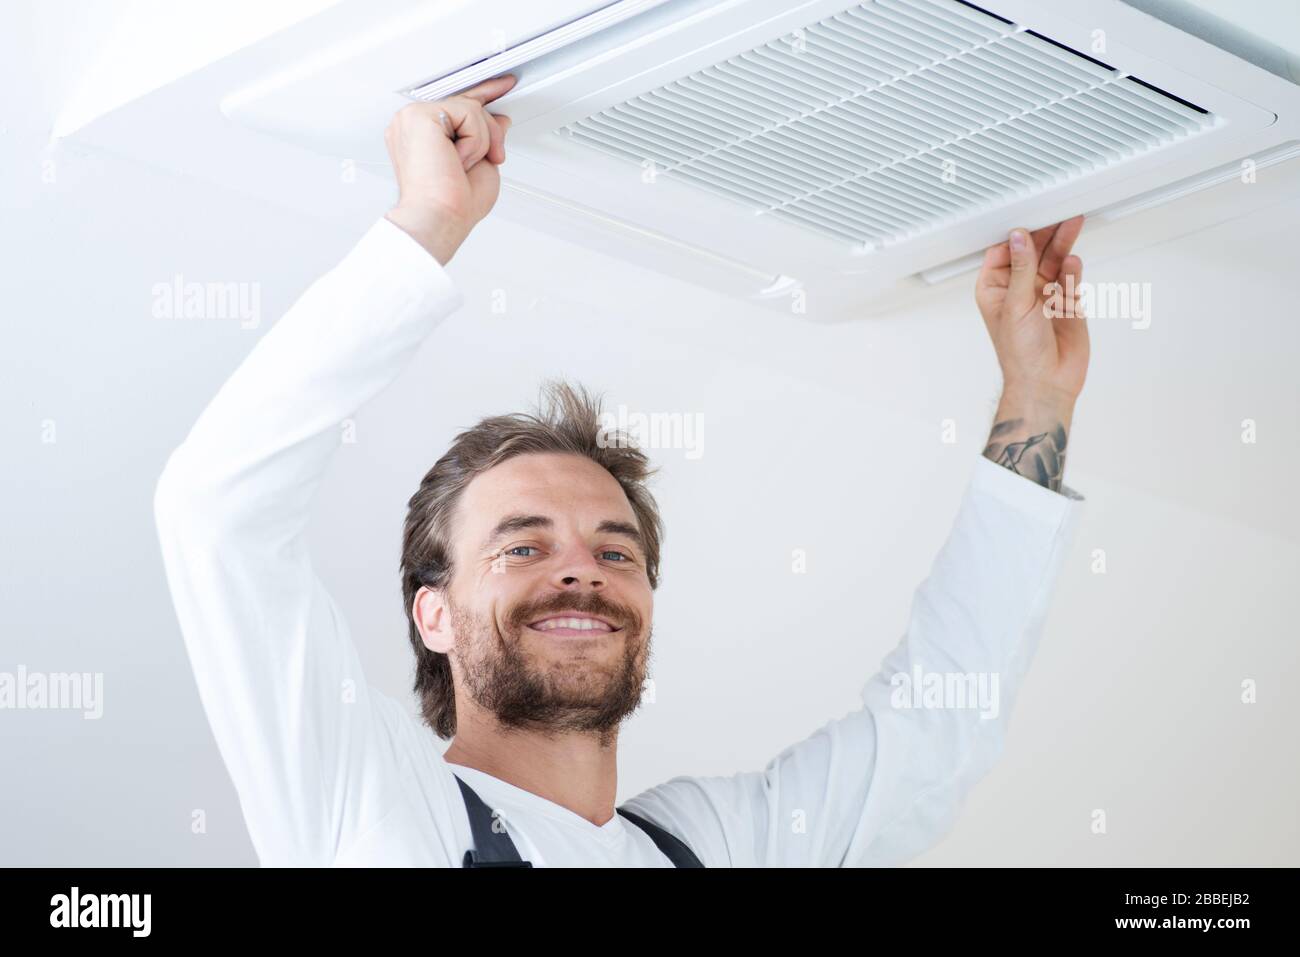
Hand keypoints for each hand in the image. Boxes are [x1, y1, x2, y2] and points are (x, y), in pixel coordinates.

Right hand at [383, 75, 515, 263]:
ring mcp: (412, 118)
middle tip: (493, 158)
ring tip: (462, 165)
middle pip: (467, 105)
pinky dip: (475, 141)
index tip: (503, 85)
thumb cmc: (453, 203)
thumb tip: (499, 118)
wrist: (439, 217)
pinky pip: (468, 112)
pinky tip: (457, 159)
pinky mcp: (419, 115)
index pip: (455, 106)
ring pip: (470, 108)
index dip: (482, 94)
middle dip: (490, 133)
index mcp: (422, 136)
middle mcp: (413, 124)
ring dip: (481, 142)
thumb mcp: (481, 163)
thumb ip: (486, 137)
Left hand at [975, 216, 1088, 492]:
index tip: (1030, 215)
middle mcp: (1018, 287)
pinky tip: (1073, 262)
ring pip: (1054, 259)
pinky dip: (1072, 268)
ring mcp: (1043, 292)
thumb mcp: (1016, 304)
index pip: (1005, 250)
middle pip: (1033, 250)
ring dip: (1063, 243)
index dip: (1017, 233)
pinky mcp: (1066, 300)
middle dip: (1046, 232)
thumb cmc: (1020, 353)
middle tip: (1060, 214)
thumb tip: (1019, 237)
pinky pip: (1070, 275)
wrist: (1047, 382)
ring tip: (1073, 224)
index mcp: (995, 288)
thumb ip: (1021, 268)